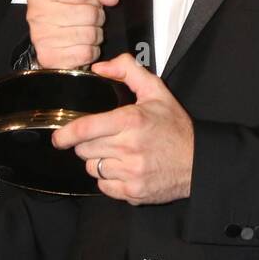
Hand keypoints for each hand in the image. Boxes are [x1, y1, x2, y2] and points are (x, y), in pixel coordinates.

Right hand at [26, 0, 118, 68]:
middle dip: (96, 15)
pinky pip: (85, 54)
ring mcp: (41, 38)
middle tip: (88, 15)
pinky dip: (90, 50)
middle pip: (88, 14)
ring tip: (85, 28)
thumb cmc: (69, 3)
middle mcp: (36, 14)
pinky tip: (81, 43)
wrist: (53, 27)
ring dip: (94, 33)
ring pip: (89, 35)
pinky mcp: (49, 58)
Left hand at [51, 53, 192, 204]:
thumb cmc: (176, 128)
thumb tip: (100, 67)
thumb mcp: (157, 91)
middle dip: (89, 144)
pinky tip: (124, 169)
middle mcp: (129, 147)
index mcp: (131, 120)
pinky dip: (109, 179)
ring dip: (99, 161)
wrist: (199, 162)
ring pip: (92, 168)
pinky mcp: (132, 192)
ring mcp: (130, 172)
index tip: (59, 137)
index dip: (65, 134)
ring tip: (118, 154)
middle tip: (107, 139)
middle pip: (84, 149)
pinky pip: (103, 186)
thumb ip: (128, 70)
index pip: (85, 129)